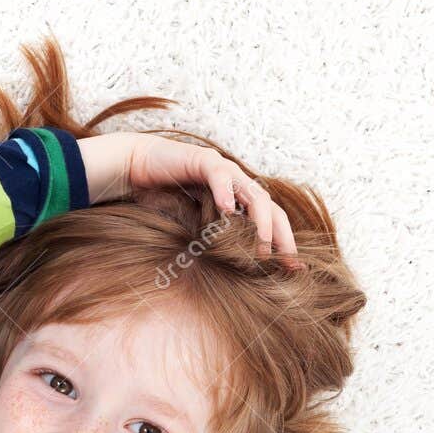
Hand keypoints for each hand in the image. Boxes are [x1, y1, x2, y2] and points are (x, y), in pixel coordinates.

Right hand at [128, 132, 301, 265]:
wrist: (139, 169)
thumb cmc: (165, 199)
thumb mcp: (194, 226)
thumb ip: (213, 241)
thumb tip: (229, 272)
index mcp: (239, 199)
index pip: (270, 220)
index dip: (283, 242)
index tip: (294, 268)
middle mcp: (237, 184)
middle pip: (271, 208)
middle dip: (282, 236)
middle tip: (287, 262)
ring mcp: (224, 170)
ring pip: (254, 193)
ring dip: (261, 222)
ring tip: (262, 246)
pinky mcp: (203, 160)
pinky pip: (220, 176)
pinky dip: (225, 192)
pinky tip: (227, 212)